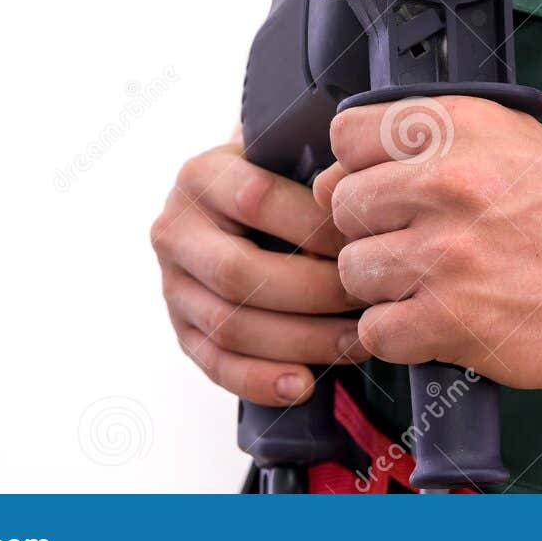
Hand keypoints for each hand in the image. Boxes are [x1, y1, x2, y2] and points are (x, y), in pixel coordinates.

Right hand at [151, 134, 365, 406]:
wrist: (239, 203)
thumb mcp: (290, 155)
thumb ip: (318, 167)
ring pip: (230, 325)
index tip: (368, 242)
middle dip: (313, 292)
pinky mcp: (181, 330)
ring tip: (356, 343)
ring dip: (300, 341)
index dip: (316, 226)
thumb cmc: (283, 177)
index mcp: (202, 174)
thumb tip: (364, 195)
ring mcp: (173, 284)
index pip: (257, 200)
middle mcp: (176, 229)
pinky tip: (303, 385)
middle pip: (240, 273)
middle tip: (368, 299)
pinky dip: (260, 380)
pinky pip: (215, 364)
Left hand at [312, 97, 541, 389]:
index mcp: (461, 127)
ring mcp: (446, 254)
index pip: (347, 136)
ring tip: (432, 284)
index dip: (358, 167)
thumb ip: (433, 142)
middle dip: (372, 230)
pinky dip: (400, 334)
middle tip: (416, 243)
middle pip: (342, 206)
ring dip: (385, 285)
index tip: (384, 189)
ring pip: (353, 270)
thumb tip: (343, 169)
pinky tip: (437, 320)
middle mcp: (448, 183)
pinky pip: (375, 329)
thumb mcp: (515, 140)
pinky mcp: (450, 320)